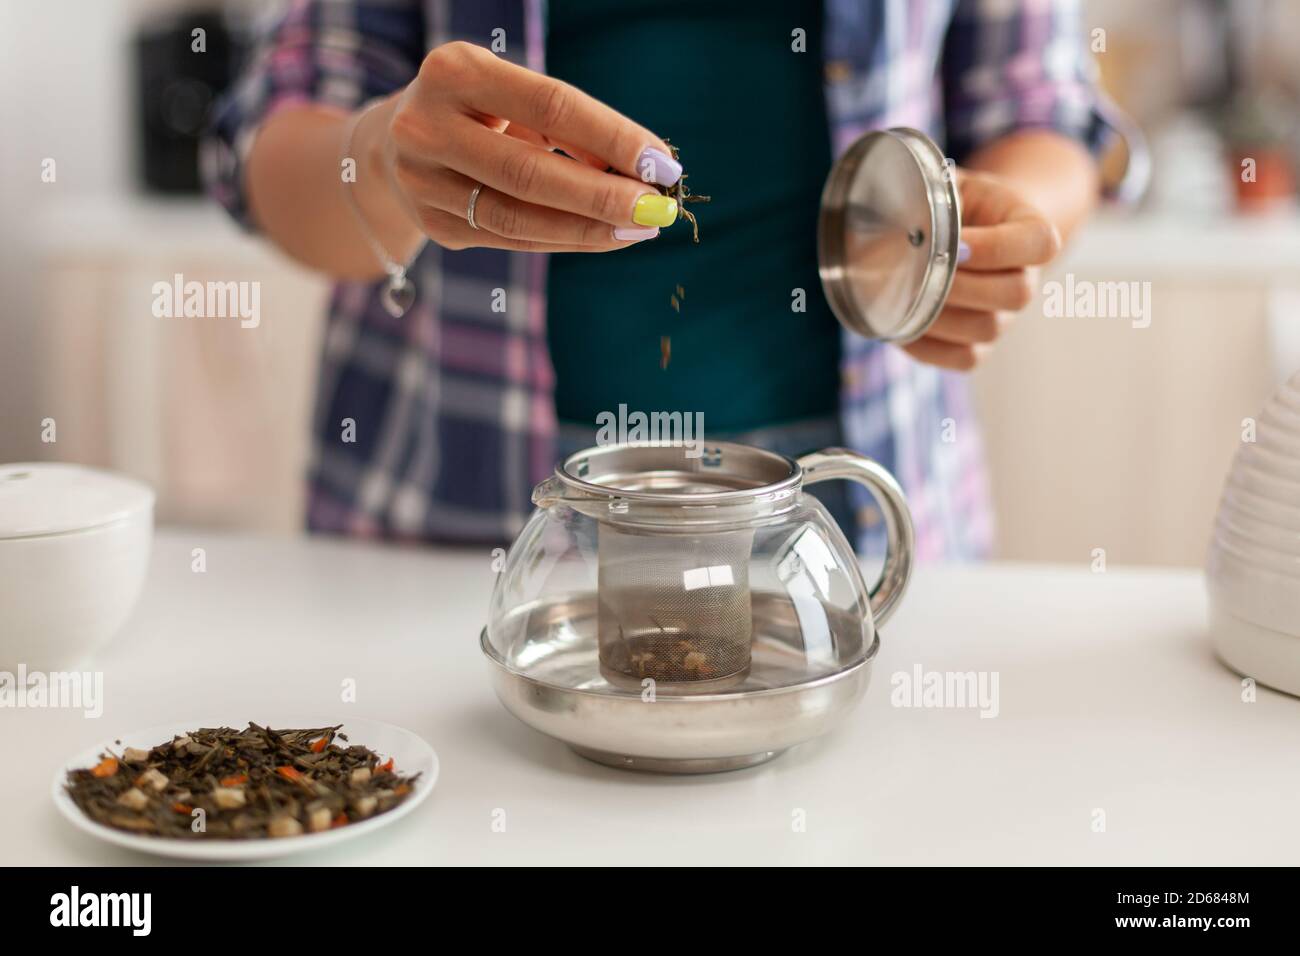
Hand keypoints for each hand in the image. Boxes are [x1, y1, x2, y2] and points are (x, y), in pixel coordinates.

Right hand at [357, 41, 681, 252]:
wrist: (395, 144)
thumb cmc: (481, 112)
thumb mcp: (517, 99)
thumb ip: (571, 129)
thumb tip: (640, 172)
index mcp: (456, 72)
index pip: (551, 106)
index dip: (613, 137)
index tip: (661, 163)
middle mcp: (428, 126)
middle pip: (530, 172)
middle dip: (603, 196)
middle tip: (655, 209)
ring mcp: (423, 181)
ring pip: (518, 218)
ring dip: (587, 228)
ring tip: (637, 230)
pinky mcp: (433, 224)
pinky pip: (510, 240)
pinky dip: (563, 240)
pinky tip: (602, 237)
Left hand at [900, 169, 1060, 370]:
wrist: (949, 232)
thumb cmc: (946, 203)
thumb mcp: (942, 186)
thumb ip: (932, 198)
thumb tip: (904, 230)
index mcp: (1027, 228)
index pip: (1040, 243)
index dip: (997, 249)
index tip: (955, 243)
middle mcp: (1025, 277)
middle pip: (1017, 293)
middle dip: (962, 285)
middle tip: (921, 271)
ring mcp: (1004, 316)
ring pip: (987, 329)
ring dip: (942, 316)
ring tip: (906, 295)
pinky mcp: (978, 344)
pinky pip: (964, 359)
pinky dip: (930, 347)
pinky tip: (902, 324)